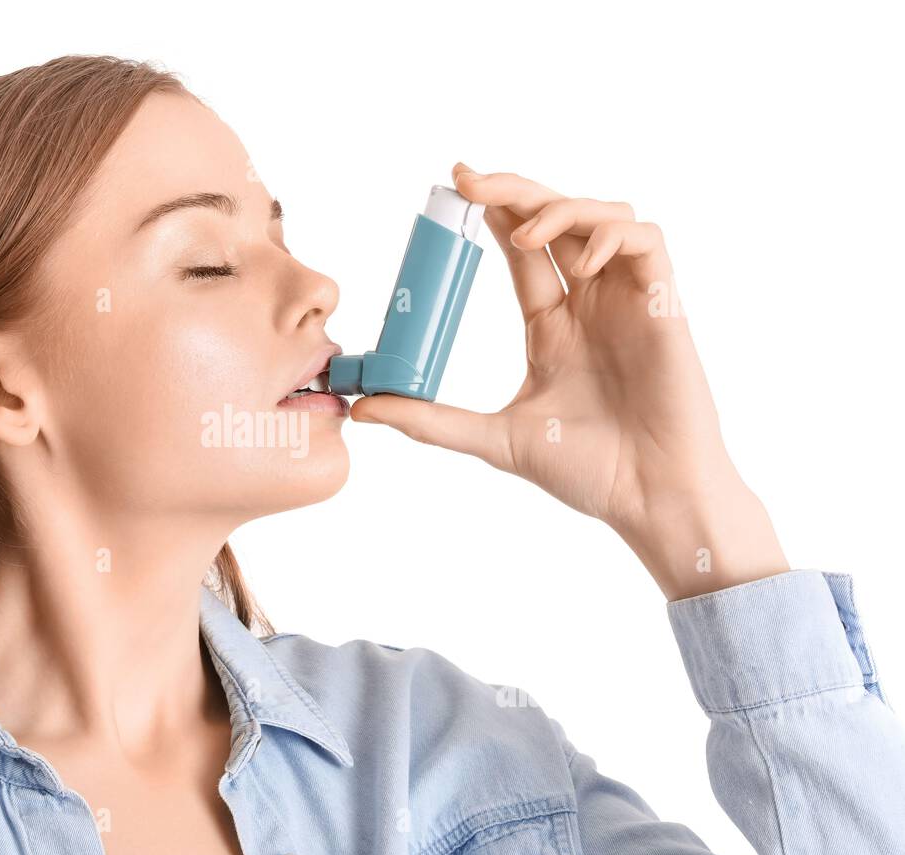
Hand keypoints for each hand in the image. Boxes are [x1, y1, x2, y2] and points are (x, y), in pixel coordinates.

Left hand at [350, 163, 787, 599]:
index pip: (520, 250)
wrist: (649, 499)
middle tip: (467, 181)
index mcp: (553, 326)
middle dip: (513, 190)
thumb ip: (431, 420)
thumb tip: (363, 408)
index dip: (493, 212)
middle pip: (554, 218)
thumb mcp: (494, 438)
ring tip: (525, 234)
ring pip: (602, 216)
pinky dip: (612, 235)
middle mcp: (590, 303)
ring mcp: (627, 301)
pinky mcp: (664, 304)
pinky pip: (646, 240)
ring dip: (561, 208)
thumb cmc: (588, 472)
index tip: (451, 187)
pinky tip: (583, 260)